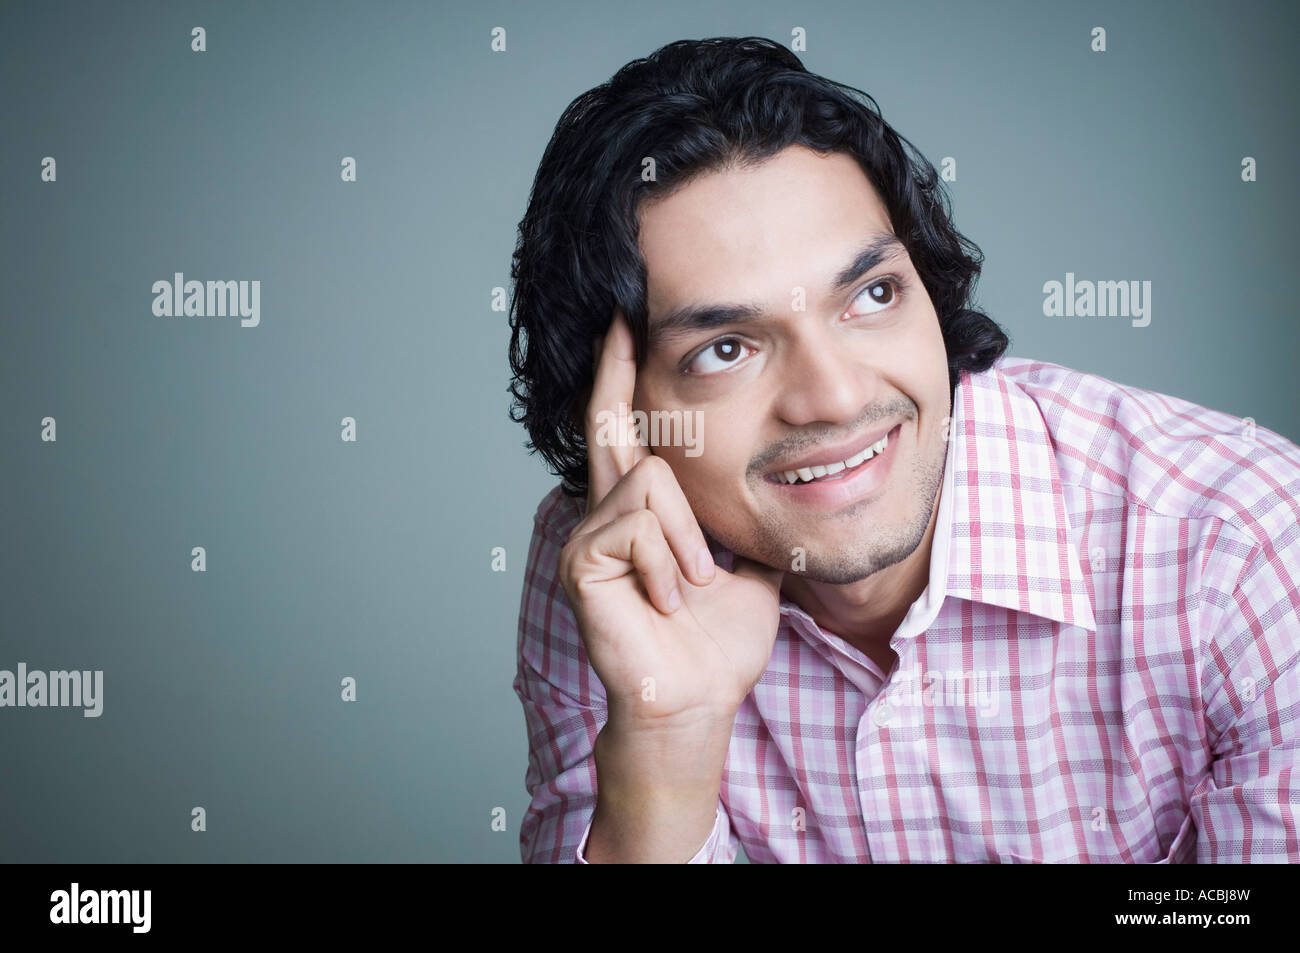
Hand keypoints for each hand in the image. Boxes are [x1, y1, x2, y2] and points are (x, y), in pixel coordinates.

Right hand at [558, 307, 785, 725]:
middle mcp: (608, 513)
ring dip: (690, 540)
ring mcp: (589, 536)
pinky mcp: (580, 562)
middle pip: (611, 424)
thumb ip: (748, 519)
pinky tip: (671, 601)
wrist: (699, 699)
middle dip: (618, 369)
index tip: (625, 323)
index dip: (625, 378)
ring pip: (652, 482)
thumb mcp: (751, 565)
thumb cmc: (719, 642)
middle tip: (623, 319)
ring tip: (695, 586)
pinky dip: (671, 564)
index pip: (631, 431)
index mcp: (647, 512)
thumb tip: (783, 480)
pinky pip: (637, 525)